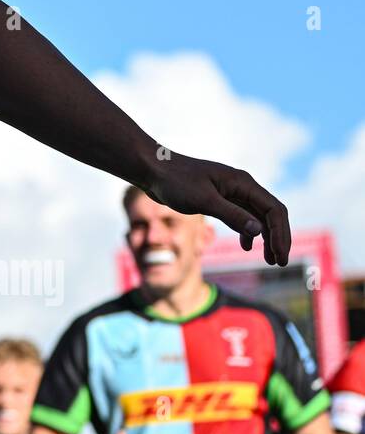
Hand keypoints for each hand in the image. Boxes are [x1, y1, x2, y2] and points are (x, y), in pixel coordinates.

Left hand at [143, 152, 289, 265]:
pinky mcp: (219, 197)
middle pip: (270, 214)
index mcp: (242, 183)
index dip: (280, 234)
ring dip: (265, 237)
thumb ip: (231, 215)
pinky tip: (246, 246)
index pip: (273, 210)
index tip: (279, 256)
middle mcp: (241, 186)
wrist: (153, 170)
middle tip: (279, 263)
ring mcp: (230, 191)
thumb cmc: (175, 182)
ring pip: (257, 216)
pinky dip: (247, 231)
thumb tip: (259, 231)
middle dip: (277, 238)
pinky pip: (242, 215)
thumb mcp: (203, 201)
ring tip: (268, 260)